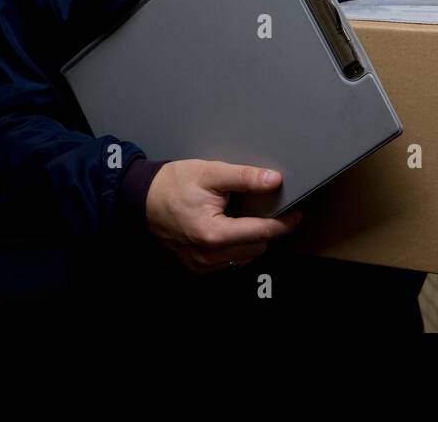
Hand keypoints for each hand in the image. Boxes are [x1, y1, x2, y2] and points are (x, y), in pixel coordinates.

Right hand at [143, 159, 302, 273]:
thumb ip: (245, 177)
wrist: (142, 197)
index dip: (284, 223)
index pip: (262, 233)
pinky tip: (231, 229)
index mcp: (214, 233)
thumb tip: (273, 180)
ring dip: (252, 241)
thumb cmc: (173, 184)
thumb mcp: (211, 172)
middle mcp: (208, 255)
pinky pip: (228, 263)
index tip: (295, 214)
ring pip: (244, 258)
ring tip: (246, 218)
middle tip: (268, 210)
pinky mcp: (197, 266)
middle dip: (267, 230)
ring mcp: (201, 264)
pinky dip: (237, 248)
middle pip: (257, 248)